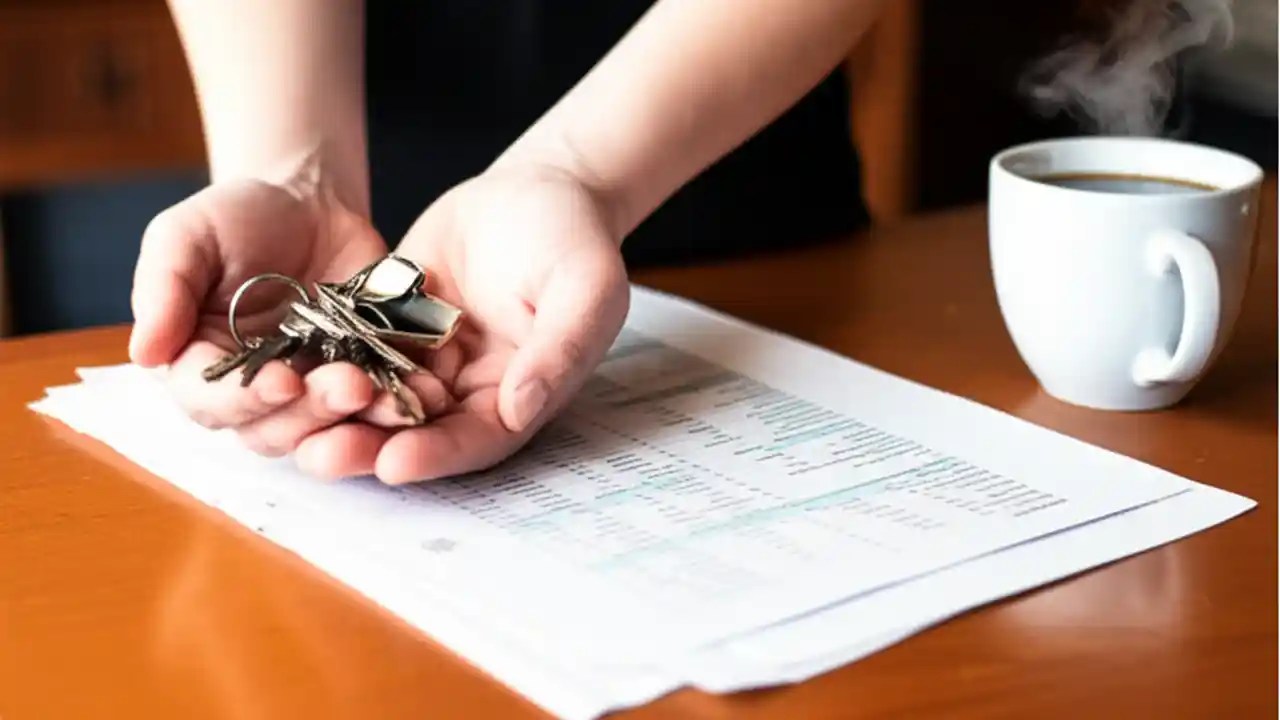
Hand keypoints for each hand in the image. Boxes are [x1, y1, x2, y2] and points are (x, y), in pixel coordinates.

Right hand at [129, 158, 387, 454]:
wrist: (309, 201)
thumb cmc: (236, 217)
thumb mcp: (186, 236)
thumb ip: (164, 289)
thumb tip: (144, 353)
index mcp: (199, 366)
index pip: (211, 402)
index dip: (245, 400)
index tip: (282, 381)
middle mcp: (254, 393)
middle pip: (275, 427)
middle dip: (313, 412)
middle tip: (351, 387)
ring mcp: (312, 392)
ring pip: (329, 428)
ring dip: (360, 420)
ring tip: (390, 396)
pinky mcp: (363, 378)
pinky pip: (381, 402)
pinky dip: (401, 399)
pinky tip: (425, 388)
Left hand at [294, 163, 630, 483]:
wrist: (540, 184)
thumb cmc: (575, 236)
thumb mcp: (587, 286)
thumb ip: (560, 349)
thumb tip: (520, 409)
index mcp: (523, 393)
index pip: (479, 439)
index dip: (437, 454)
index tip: (394, 464)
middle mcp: (472, 387)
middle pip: (419, 431)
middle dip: (370, 446)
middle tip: (321, 455)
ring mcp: (431, 357)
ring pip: (378, 395)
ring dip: (335, 413)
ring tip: (288, 418)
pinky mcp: (396, 324)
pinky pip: (356, 347)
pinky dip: (324, 360)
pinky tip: (283, 365)